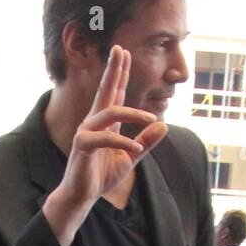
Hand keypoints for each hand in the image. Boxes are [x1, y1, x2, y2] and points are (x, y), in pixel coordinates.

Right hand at [43, 45, 166, 245]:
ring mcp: (86, 132)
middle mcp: (93, 122)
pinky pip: (105, 137)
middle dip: (113, 70)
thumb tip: (164, 125)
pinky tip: (135, 147)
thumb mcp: (130, 157)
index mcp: (105, 123)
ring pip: (110, 113)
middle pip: (105, 90)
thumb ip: (146, 142)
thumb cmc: (101, 175)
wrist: (82, 196)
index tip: (125, 53)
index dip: (120, 73)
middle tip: (120, 50)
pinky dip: (122, 141)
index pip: (114, 93)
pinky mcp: (82, 146)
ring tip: (151, 118)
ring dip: (133, 113)